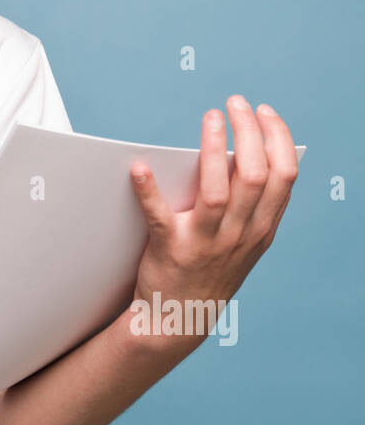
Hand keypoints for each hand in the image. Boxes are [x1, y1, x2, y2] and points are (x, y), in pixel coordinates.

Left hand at [129, 96, 299, 340]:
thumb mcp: (246, 242)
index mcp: (262, 229)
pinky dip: (148, 190)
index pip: (284, 176)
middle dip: (249, 131)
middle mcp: (239, 235)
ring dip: (214, 148)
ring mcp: (206, 244)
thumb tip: (252, 152)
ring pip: (218, 190)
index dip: (278, 138)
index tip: (264, 111)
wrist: (177, 320)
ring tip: (212, 118)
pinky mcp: (170, 250)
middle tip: (235, 103)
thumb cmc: (210, 270)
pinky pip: (159, 215)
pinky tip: (139, 167)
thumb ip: (254, 205)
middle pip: (255, 175)